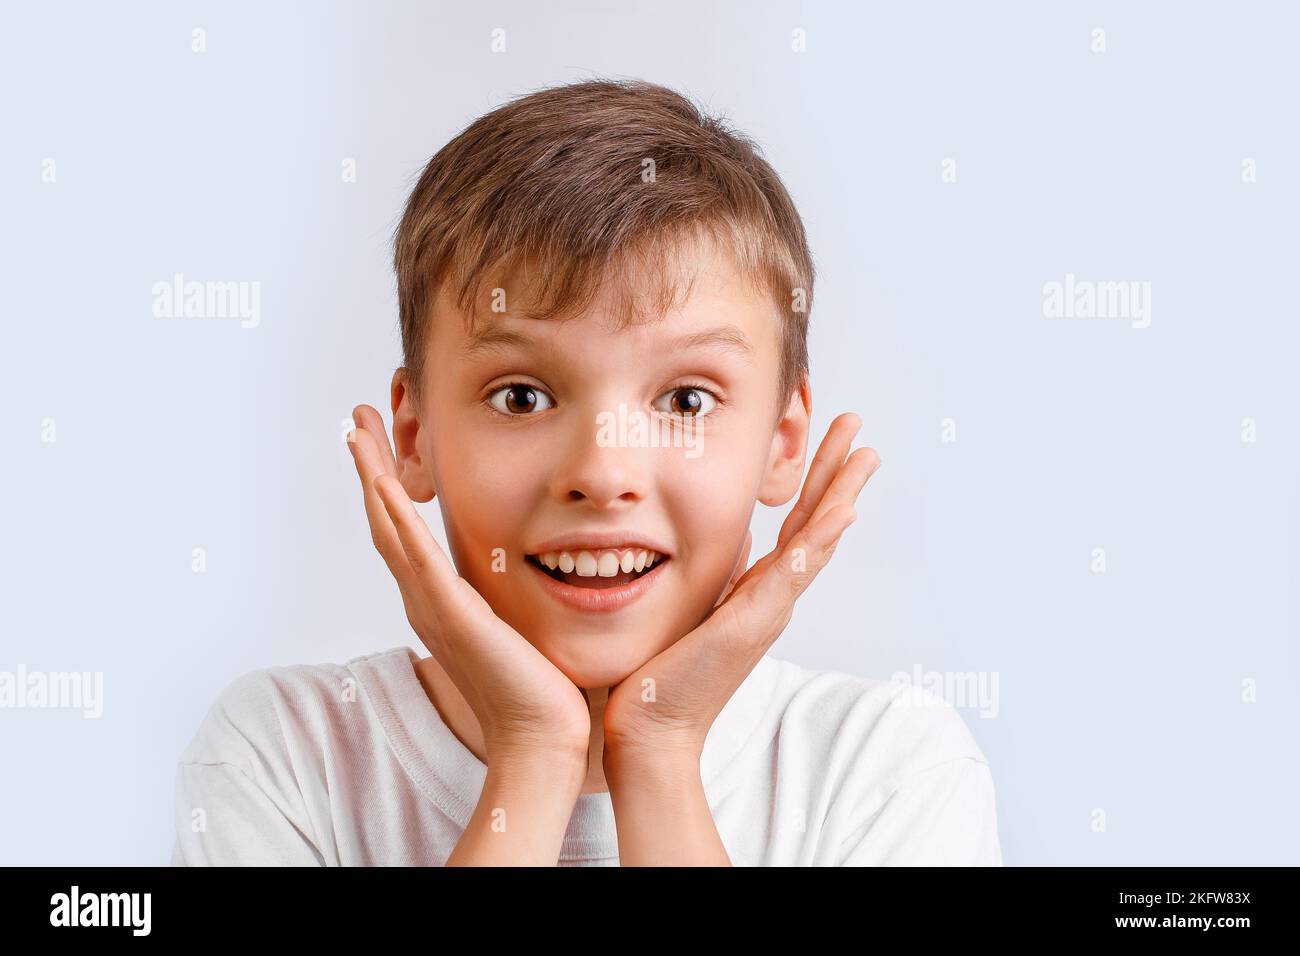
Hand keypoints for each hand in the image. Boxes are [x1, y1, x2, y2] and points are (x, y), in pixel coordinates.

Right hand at [347, 404, 590, 763]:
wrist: (545, 736)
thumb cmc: (542, 687)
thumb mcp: (520, 622)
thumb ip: (513, 593)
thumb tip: (537, 562)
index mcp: (440, 601)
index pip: (404, 530)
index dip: (387, 484)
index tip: (381, 440)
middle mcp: (426, 601)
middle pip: (384, 520)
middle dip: (368, 466)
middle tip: (355, 418)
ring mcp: (433, 607)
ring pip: (389, 528)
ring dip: (371, 475)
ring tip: (356, 430)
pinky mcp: (451, 614)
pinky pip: (415, 557)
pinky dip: (395, 517)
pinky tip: (380, 481)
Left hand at [602, 412, 880, 762]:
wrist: (649, 725)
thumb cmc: (661, 671)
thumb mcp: (693, 604)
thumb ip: (715, 572)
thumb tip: (725, 533)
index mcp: (758, 591)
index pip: (796, 524)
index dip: (815, 480)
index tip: (829, 439)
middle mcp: (773, 597)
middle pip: (817, 522)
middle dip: (837, 471)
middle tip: (857, 423)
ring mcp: (769, 610)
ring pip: (817, 540)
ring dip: (842, 493)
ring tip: (864, 454)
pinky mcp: (754, 623)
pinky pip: (795, 572)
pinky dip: (821, 541)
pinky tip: (841, 511)